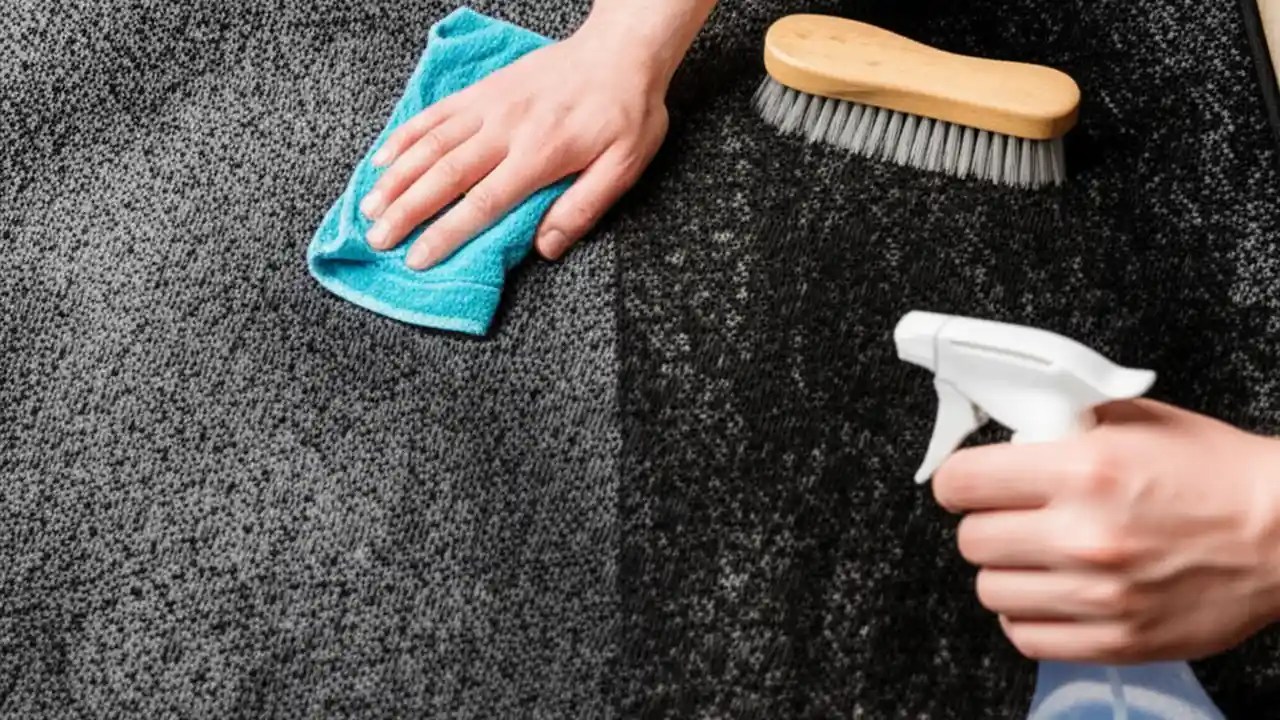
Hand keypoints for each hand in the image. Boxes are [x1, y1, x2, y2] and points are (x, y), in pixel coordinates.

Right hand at [359, 15, 675, 268]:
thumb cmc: (626, 113)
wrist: (620, 51)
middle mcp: (506, 130)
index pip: (482, 202)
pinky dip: (406, 135)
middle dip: (406, 211)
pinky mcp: (484, 90)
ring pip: (431, 144)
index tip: (418, 259)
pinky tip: (384, 157)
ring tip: (370, 207)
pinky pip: (436, 113)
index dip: (447, 233)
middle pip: (444, 175)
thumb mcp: (623, 167)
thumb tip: (547, 248)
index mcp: (540, 155)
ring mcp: (489, 106)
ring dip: (396, 177)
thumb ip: (583, 208)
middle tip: (378, 240)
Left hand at [933, 399, 1279, 663]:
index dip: (958, 481)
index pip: (963, 481)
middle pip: (971, 540)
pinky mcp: (1117, 639)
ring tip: (1036, 556)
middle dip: (984, 523)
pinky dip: (1029, 616)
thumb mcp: (1132, 421)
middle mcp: (1084, 534)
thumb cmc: (1216, 474)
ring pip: (991, 591)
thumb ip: (1059, 425)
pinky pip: (1027, 636)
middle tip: (1010, 517)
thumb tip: (1002, 434)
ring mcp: (1099, 594)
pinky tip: (1051, 593)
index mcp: (1083, 470)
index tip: (966, 484)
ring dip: (1006, 572)